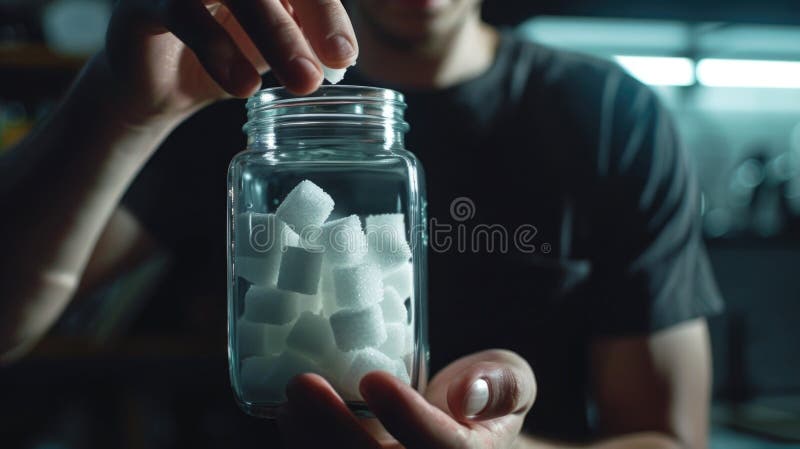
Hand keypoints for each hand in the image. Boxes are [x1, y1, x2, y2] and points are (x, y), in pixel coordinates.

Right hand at [103, 0, 357, 124]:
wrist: (156, 82)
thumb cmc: (223, 51)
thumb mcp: (271, 43)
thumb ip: (302, 35)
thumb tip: (342, 54)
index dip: (327, 13)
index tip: (344, 56)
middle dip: (314, 17)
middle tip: (336, 63)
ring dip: (276, 34)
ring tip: (303, 82)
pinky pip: (184, 14)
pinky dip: (219, 50)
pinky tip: (245, 86)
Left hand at [278, 349, 536, 448]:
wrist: (467, 429)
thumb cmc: (488, 399)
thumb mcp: (512, 380)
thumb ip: (503, 384)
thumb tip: (468, 393)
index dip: (410, 420)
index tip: (375, 379)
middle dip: (337, 432)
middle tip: (303, 385)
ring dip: (311, 442)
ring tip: (289, 400)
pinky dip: (306, 446)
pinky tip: (290, 416)